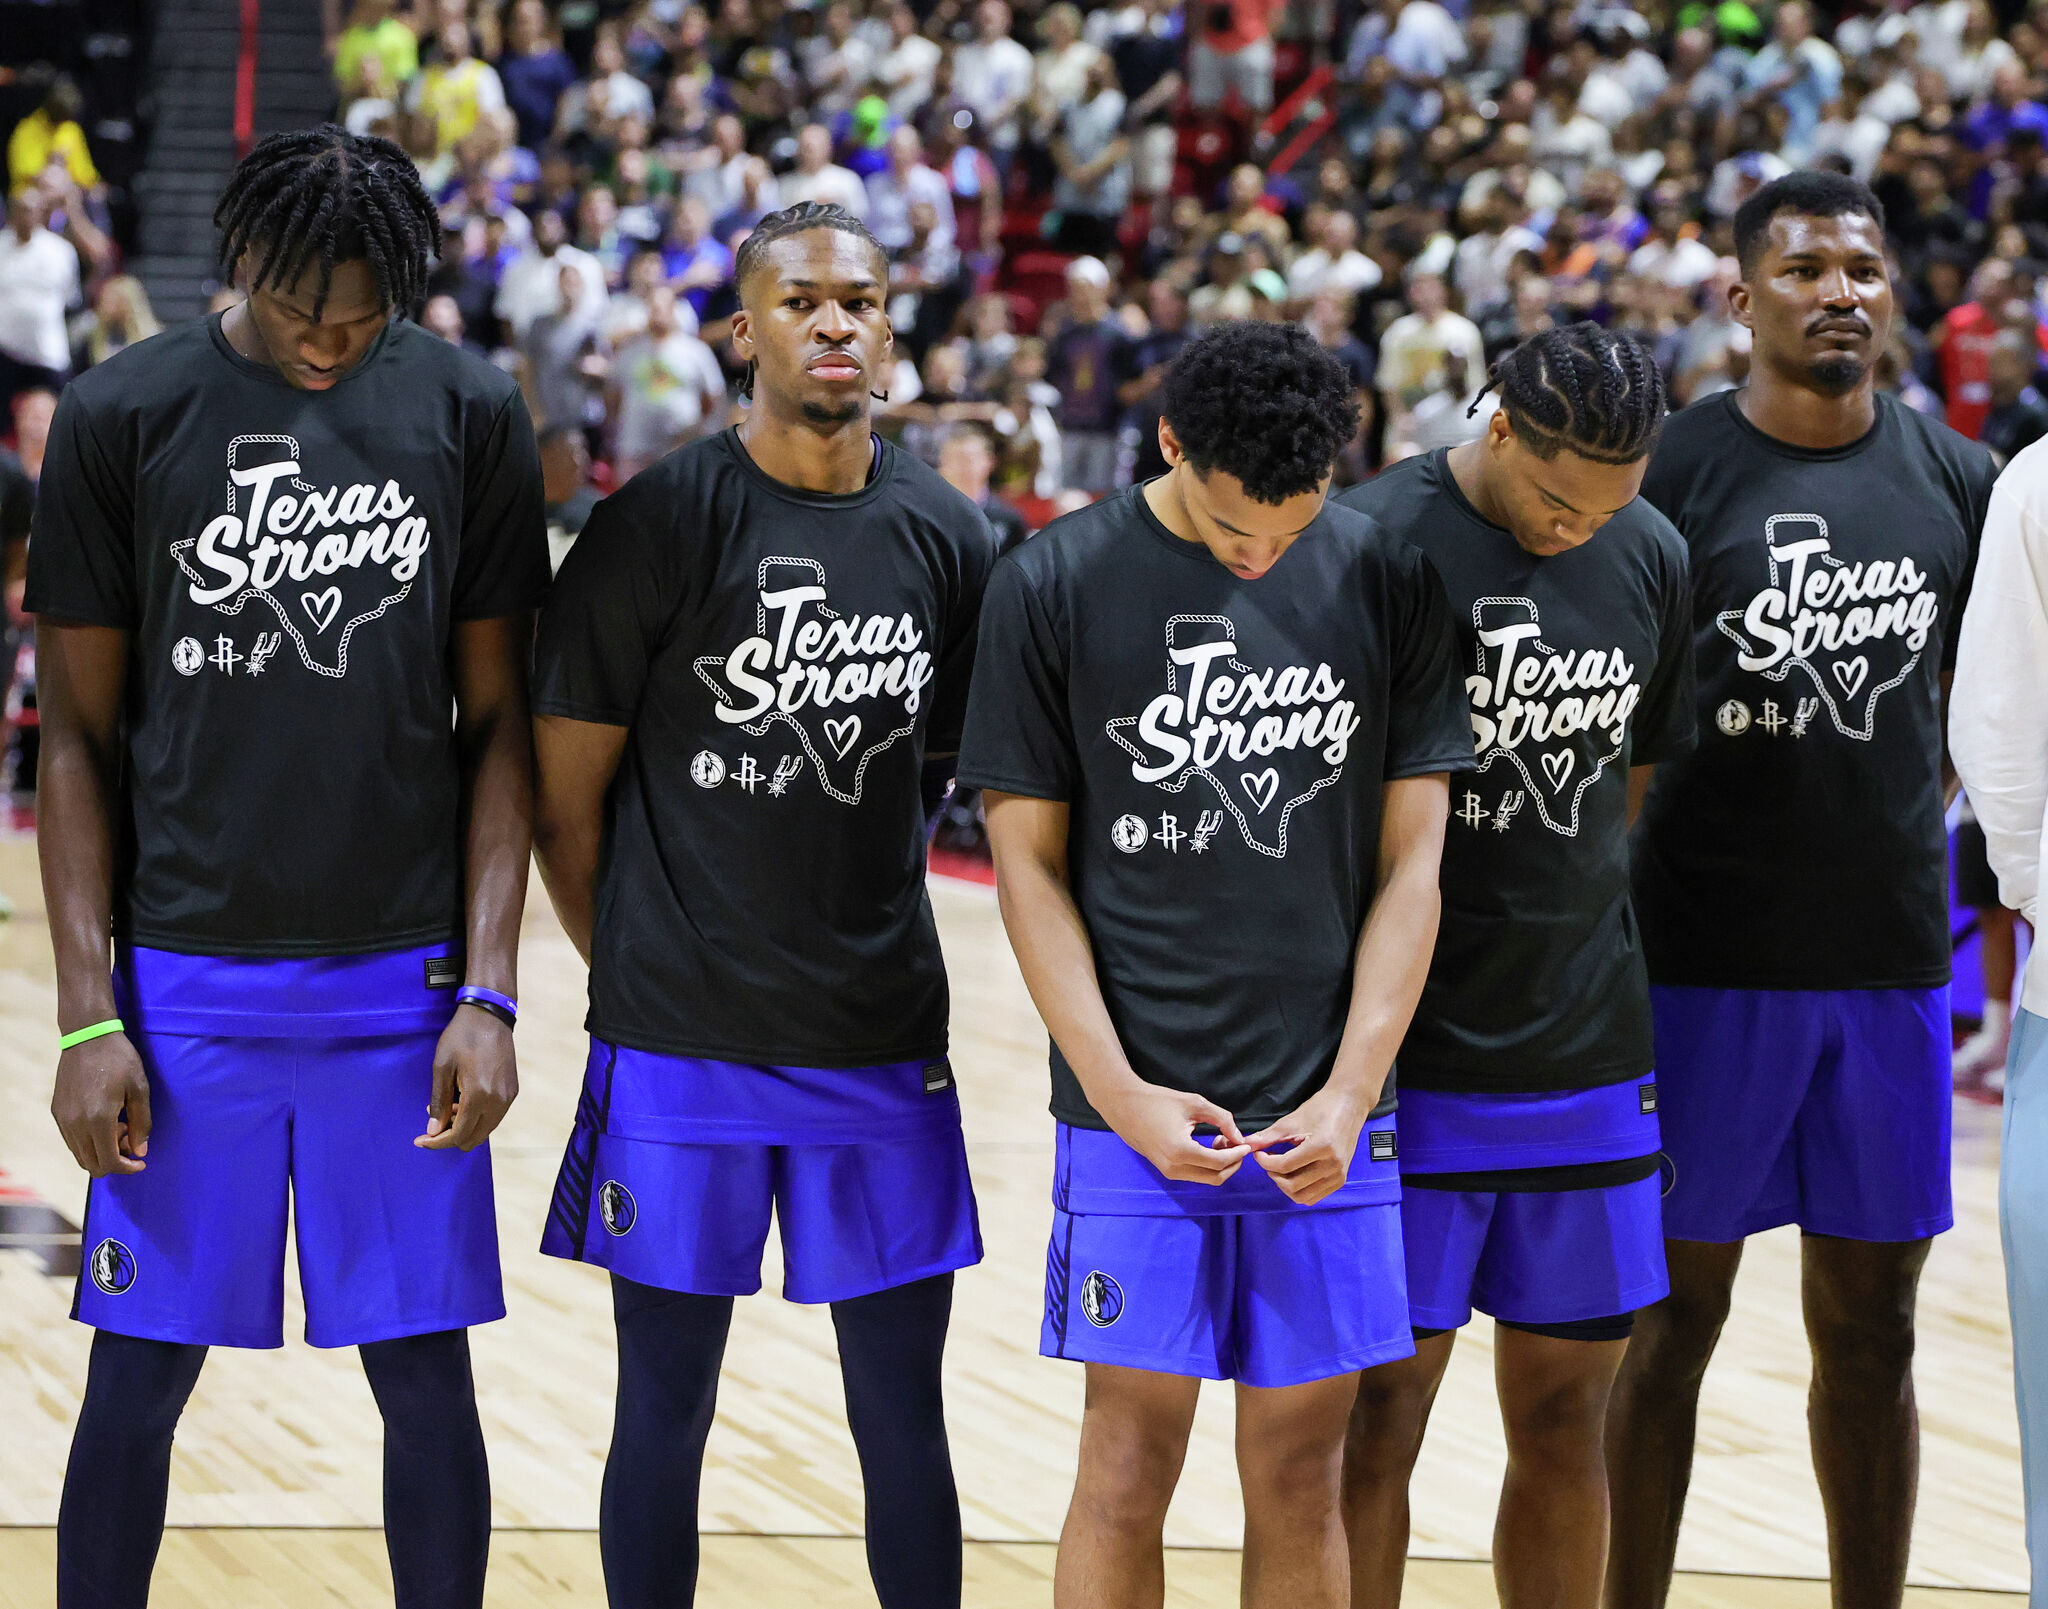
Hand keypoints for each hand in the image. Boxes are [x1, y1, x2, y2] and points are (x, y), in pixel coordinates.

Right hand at [52, 1032, 150, 1176]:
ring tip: (119, 1128)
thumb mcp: (140, 1089)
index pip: (108, 1162)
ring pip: (80, 1155)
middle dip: (115, 1161)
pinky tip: (105, 1122)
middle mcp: (75, 1124)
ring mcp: (63, 1119)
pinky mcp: (57, 1112)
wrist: (88, 1038)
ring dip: (101, 1152)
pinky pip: (72, 1141)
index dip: (127, 1168)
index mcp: (98, 1119)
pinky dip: (89, 1142)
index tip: (141, 1162)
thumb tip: (140, 1152)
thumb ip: (141, 1124)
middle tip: (131, 1139)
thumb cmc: (120, 1060)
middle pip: (91, 1165)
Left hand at [417, 1006, 517, 1150]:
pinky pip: (494, 1117)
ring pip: (485, 1130)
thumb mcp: (442, 1067)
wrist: (490, 1015)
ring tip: (449, 1106)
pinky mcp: (512, 1091)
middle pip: (474, 1138)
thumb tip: (434, 1130)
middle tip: (433, 1122)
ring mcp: (508, 1097)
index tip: (420, 1140)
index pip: (458, 1134)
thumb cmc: (461, 1036)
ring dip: (465, 1127)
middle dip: (450, 1137)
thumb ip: (439, 1102)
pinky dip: (477, 1118)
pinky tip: (464, 1101)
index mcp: (479, 1095)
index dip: (437, 1142)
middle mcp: (498, 1101)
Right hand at [1095, 1082, 1252, 1184]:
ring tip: (1219, 1140)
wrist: (1125, 1106)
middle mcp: (1174, 1168)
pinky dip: (1207, 1165)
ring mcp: (1168, 1172)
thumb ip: (1222, 1119)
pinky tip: (1207, 1145)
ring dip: (1220, 1164)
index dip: (1238, 1154)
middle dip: (1232, 1163)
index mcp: (1181, 1151)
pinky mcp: (1165, 1171)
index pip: (1219, 1162)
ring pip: (1206, 1178)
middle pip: (1216, 1177)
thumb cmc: (1158, 1101)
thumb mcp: (1194, 1103)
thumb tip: (1240, 1137)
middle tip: (1235, 1142)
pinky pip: (1195, 1175)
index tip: (1247, 1143)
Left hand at [1245, 1084, 1375, 1206]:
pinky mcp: (1340, 1180)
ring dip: (1285, 1185)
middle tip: (1269, 1161)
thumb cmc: (1321, 1109)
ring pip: (1303, 1196)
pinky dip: (1300, 1190)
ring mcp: (1339, 1175)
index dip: (1265, 1162)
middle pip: (1293, 1185)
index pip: (1285, 1166)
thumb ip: (1268, 1136)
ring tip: (1281, 1168)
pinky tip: (1294, 1174)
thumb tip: (1248, 1145)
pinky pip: (1314, 1196)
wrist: (1348, 1105)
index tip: (1259, 1154)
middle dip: (1274, 1174)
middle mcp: (1333, 1165)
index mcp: (1322, 1147)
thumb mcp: (1292, 1121)